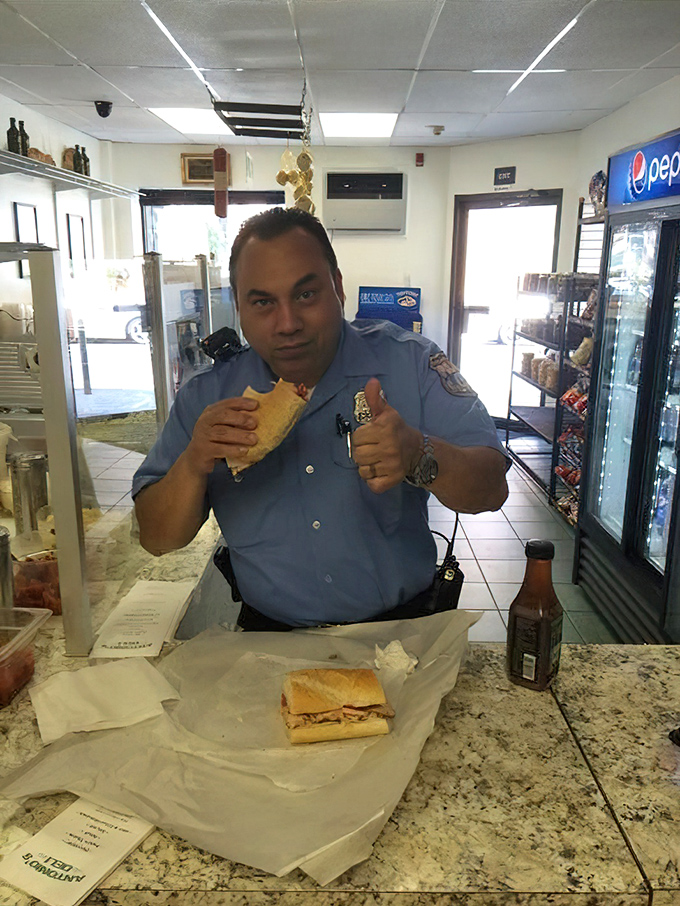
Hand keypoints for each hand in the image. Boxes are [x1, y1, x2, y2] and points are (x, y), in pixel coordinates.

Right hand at [183, 396, 259, 474]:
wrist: (195, 459)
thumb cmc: (214, 440)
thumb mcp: (222, 427)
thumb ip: (234, 420)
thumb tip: (257, 416)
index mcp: (211, 412)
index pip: (227, 403)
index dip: (242, 403)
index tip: (256, 405)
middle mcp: (205, 421)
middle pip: (223, 416)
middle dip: (241, 418)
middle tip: (254, 424)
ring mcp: (202, 435)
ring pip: (223, 433)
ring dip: (240, 435)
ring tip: (254, 439)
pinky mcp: (203, 450)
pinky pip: (220, 448)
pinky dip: (233, 449)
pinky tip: (244, 451)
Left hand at [351, 378, 421, 493]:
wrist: (417, 450)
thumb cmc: (396, 430)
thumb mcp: (387, 412)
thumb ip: (375, 399)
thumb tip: (371, 382)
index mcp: (385, 428)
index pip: (357, 438)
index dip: (362, 437)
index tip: (372, 436)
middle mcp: (390, 447)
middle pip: (357, 455)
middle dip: (363, 452)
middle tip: (374, 448)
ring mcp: (392, 465)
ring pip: (363, 470)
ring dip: (367, 466)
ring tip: (377, 459)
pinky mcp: (393, 480)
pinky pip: (372, 484)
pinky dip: (373, 480)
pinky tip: (380, 470)